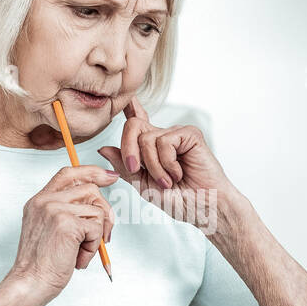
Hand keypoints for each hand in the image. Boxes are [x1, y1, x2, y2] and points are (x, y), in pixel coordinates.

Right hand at [7, 165, 118, 302]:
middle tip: (101, 236)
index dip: (91, 172)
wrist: (30, 283)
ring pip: (97, 211)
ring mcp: (55, 209)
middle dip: (104, 213)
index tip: (110, 177)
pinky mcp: (66, 223)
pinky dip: (93, 248)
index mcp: (39, 200)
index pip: (68, 173)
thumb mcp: (50, 230)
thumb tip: (98, 204)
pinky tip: (77, 259)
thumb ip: (66, 213)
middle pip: (90, 190)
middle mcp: (45, 200)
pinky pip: (96, 228)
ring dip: (96, 236)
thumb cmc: (42, 264)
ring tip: (80, 252)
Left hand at [97, 97, 234, 230]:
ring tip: (168, 181)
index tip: (126, 97)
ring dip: (153, 166)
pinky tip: (178, 173)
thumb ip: (124, 167)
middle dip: (128, 150)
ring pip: (146, 138)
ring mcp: (176, 134)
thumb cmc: (178, 200)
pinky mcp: (189, 134)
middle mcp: (163, 137)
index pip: (138, 122)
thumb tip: (104, 148)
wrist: (202, 208)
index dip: (130, 108)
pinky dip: (167, 162)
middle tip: (137, 170)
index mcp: (152, 148)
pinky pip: (164, 141)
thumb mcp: (143, 186)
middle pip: (132, 125)